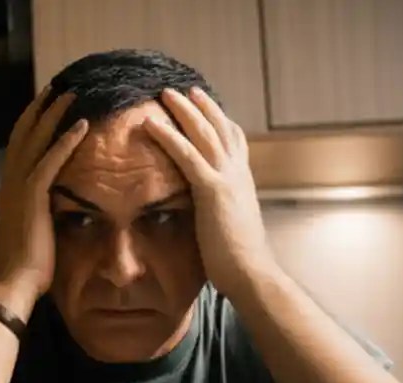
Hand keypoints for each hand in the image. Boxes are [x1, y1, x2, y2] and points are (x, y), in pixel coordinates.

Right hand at [0, 88, 88, 309]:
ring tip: (73, 94)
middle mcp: (10, 182)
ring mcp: (18, 188)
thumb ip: (40, 211)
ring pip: (35, 140)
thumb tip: (58, 206)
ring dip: (54, 115)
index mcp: (9, 189)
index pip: (19, 145)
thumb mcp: (32, 231)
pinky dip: (65, 141)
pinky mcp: (31, 198)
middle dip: (41, 108)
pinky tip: (81, 125)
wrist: (11, 283)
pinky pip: (50, 162)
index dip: (32, 122)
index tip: (47, 104)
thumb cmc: (25, 266)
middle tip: (58, 86)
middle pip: (23, 133)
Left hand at [143, 87, 278, 298]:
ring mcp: (228, 179)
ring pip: (203, 133)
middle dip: (202, 107)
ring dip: (183, 110)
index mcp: (243, 182)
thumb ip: (220, 212)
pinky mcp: (213, 191)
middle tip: (184, 89)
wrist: (252, 274)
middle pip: (220, 128)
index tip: (207, 106)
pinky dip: (168, 136)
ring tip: (164, 94)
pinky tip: (150, 123)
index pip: (234, 142)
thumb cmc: (238, 261)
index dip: (221, 122)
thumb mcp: (229, 227)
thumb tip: (210, 212)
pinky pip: (186, 155)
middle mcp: (239, 174)